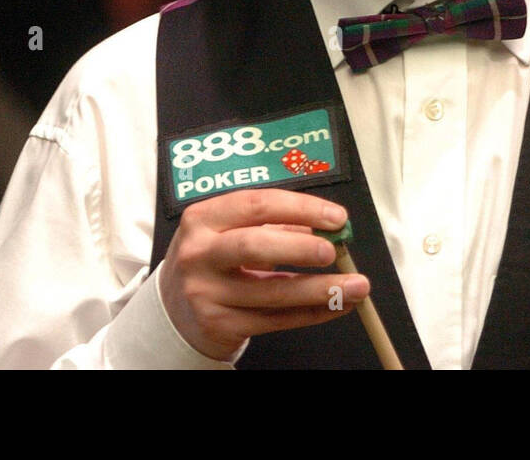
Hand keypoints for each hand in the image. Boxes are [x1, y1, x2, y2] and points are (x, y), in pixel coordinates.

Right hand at [159, 188, 370, 360]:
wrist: (173, 310)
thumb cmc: (213, 260)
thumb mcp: (229, 232)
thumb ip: (275, 225)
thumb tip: (326, 228)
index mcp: (204, 218)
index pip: (257, 205)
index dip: (301, 209)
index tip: (336, 216)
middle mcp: (200, 254)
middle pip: (255, 246)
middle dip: (301, 248)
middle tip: (334, 251)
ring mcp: (207, 293)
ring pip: (272, 292)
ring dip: (321, 290)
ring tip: (356, 285)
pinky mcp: (220, 325)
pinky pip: (275, 321)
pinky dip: (312, 314)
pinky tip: (337, 306)